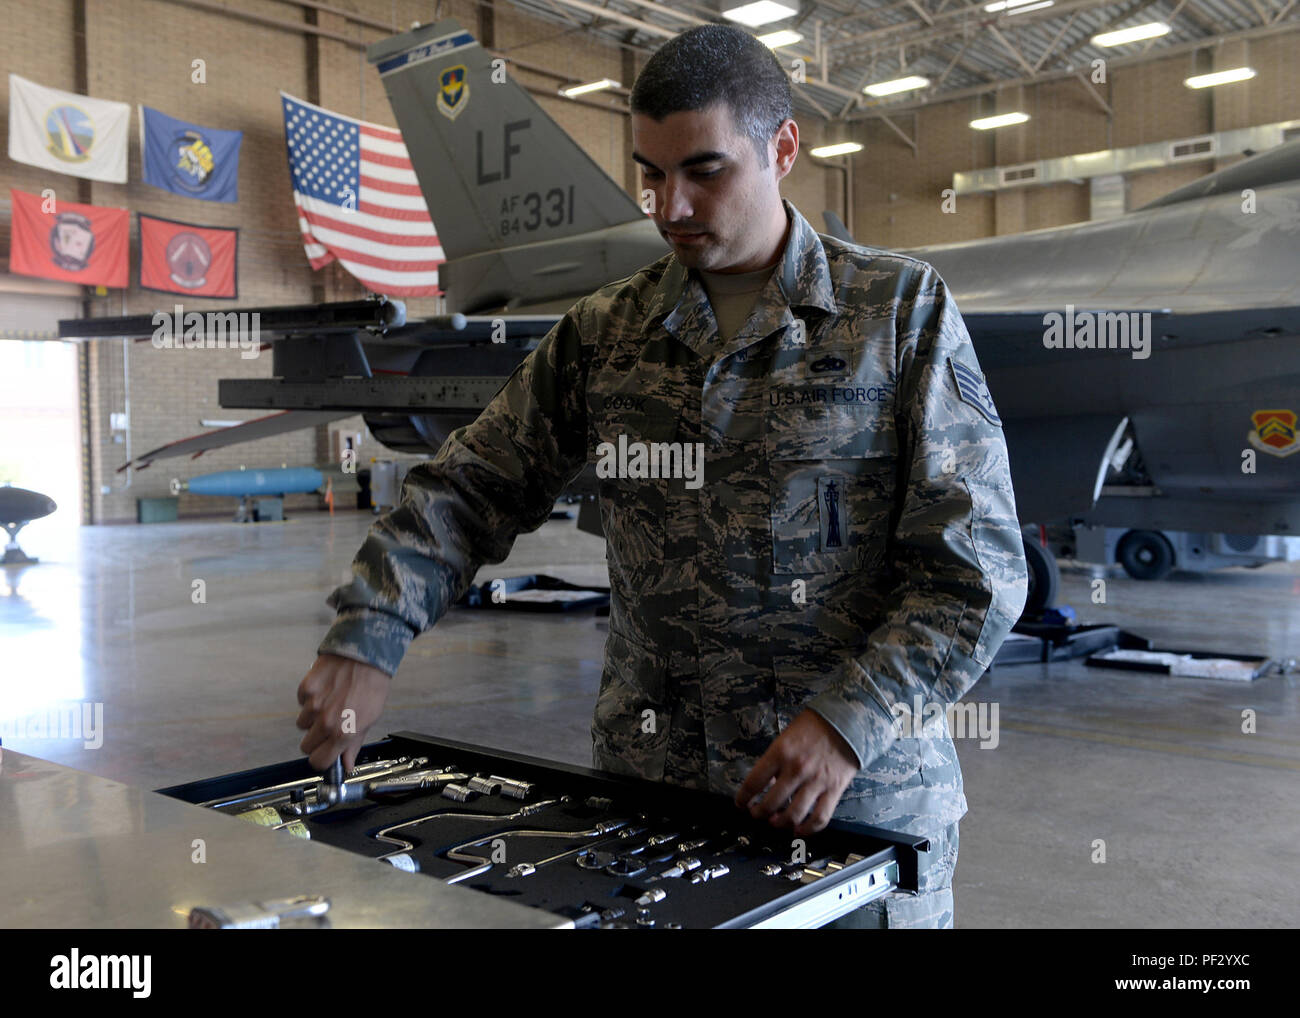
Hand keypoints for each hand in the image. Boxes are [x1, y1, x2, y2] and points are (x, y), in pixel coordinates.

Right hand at [296, 653, 391, 771]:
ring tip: (329, 703)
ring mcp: (313, 705)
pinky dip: (309, 699)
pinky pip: (301, 703)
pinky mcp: (306, 689)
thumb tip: (347, 764)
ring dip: (312, 718)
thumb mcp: (370, 718)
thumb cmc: (372, 684)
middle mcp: (326, 722)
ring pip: (302, 724)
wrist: (366, 654)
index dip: (321, 759)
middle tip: (329, 725)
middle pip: (306, 746)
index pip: (318, 761)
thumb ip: (354, 744)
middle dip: (316, 739)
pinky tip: (325, 690)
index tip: (324, 754)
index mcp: (343, 733)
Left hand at [734, 710, 859, 835]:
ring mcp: (816, 781)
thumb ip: (776, 760)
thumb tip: (767, 783)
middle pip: (770, 803)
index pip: (753, 782)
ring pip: (793, 815)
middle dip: (759, 813)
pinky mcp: (834, 790)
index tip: (741, 803)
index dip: (743, 798)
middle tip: (756, 813)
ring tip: (775, 822)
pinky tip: (799, 830)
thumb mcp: (786, 736)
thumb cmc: (815, 726)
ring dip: (780, 823)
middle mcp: (796, 769)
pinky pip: (819, 818)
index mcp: (780, 753)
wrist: (847, 721)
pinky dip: (807, 830)